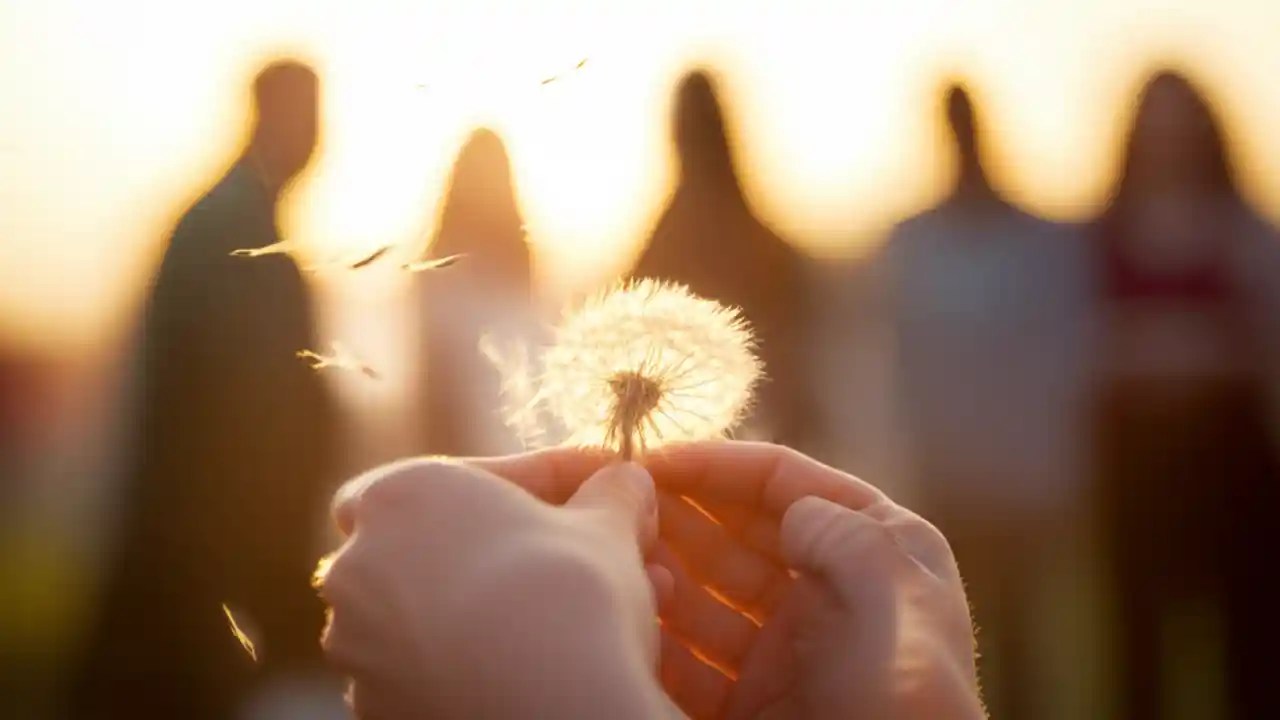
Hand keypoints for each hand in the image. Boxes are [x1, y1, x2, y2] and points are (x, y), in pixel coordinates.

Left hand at [318, 455, 677, 718]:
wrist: (552, 708)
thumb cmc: (573, 593)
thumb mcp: (607, 525)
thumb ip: (610, 493)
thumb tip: (625, 483)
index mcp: (400, 495)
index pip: (457, 474)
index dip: (525, 482)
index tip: (579, 497)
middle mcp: (357, 565)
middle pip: (436, 544)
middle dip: (500, 550)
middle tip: (569, 559)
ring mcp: (356, 644)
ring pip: (428, 613)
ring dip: (486, 608)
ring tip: (561, 620)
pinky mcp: (371, 706)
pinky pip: (424, 672)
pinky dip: (467, 664)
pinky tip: (526, 667)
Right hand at [647, 442, 984, 718]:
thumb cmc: (910, 695)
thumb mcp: (894, 594)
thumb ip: (841, 530)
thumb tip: (788, 509)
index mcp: (876, 551)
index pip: (785, 484)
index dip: (719, 464)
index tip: (653, 459)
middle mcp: (827, 594)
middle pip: (736, 534)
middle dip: (678, 514)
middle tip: (619, 503)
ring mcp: (785, 651)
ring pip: (704, 593)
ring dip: (660, 571)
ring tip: (617, 559)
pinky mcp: (750, 703)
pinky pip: (690, 658)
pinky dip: (657, 634)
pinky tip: (630, 614)